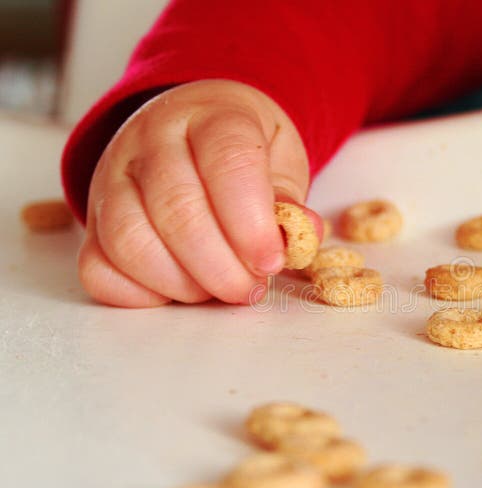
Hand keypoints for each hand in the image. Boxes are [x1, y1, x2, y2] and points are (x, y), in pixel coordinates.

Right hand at [78, 79, 320, 306]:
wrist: (192, 127)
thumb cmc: (242, 153)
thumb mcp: (280, 161)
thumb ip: (289, 201)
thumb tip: (302, 235)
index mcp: (212, 116)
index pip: (229, 160)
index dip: (251, 222)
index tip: (270, 262)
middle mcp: (153, 140)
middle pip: (177, 208)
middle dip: (221, 266)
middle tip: (250, 289)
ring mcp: (114, 178)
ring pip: (129, 240)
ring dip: (181, 283)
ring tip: (217, 290)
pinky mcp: (94, 219)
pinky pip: (99, 267)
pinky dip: (139, 293)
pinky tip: (178, 291)